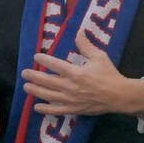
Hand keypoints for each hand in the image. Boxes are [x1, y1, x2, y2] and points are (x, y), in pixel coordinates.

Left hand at [22, 28, 143, 115]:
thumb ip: (86, 45)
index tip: (36, 56)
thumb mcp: (99, 56)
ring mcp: (71, 99)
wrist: (119, 96)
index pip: (55, 65)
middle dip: (34, 76)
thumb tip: (78, 31)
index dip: (44, 60)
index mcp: (76, 72)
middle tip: (24, 73)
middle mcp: (70, 86)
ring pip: (48, 95)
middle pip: (47, 81)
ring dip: (35, 91)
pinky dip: (45, 109)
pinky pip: (56, 110)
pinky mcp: (73, 109)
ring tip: (26, 86)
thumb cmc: (109, 75)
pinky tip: (37, 106)